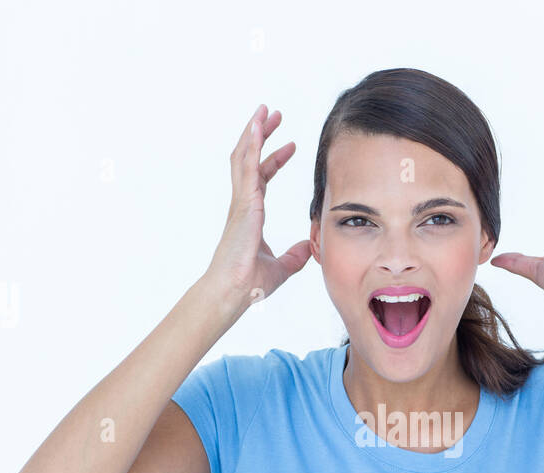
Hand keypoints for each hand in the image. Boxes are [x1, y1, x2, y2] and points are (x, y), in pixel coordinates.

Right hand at [204, 104, 310, 313]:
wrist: (235, 291)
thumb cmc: (249, 283)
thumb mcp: (281, 267)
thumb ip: (294, 256)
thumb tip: (308, 248)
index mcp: (250, 214)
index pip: (261, 178)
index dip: (274, 160)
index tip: (291, 146)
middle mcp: (242, 204)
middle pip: (249, 159)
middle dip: (261, 135)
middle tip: (273, 115)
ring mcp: (240, 202)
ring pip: (244, 157)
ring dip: (254, 132)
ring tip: (264, 111)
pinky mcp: (243, 204)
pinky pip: (247, 168)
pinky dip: (252, 146)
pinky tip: (258, 128)